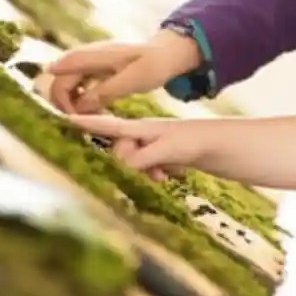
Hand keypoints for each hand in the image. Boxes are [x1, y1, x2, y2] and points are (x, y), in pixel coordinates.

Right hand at [46, 30, 202, 114]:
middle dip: (63, 100)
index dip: (59, 93)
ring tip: (86, 116)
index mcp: (95, 55)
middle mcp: (88, 55)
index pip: (61, 71)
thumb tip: (78, 106)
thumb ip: (105, 92)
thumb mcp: (133, 81)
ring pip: (66, 80)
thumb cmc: (153, 65)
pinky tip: (93, 109)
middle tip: (78, 121)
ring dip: (70, 99)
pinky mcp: (95, 68)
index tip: (72, 114)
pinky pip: (78, 83)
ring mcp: (90, 61)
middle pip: (59, 77)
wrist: (166, 54)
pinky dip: (80, 97)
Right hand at [70, 114, 199, 181]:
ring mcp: (159, 146)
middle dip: (126, 164)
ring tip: (163, 176)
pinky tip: (172, 176)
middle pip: (120, 152)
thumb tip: (120, 166)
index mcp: (143, 128)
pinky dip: (156, 175)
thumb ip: (141, 157)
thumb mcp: (168, 149)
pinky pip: (151, 169)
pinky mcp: (170, 158)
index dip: (86, 124)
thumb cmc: (201, 141)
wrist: (234, 146)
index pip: (108, 126)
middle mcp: (148, 135)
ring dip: (143, 174)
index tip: (61, 119)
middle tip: (152, 171)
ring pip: (136, 164)